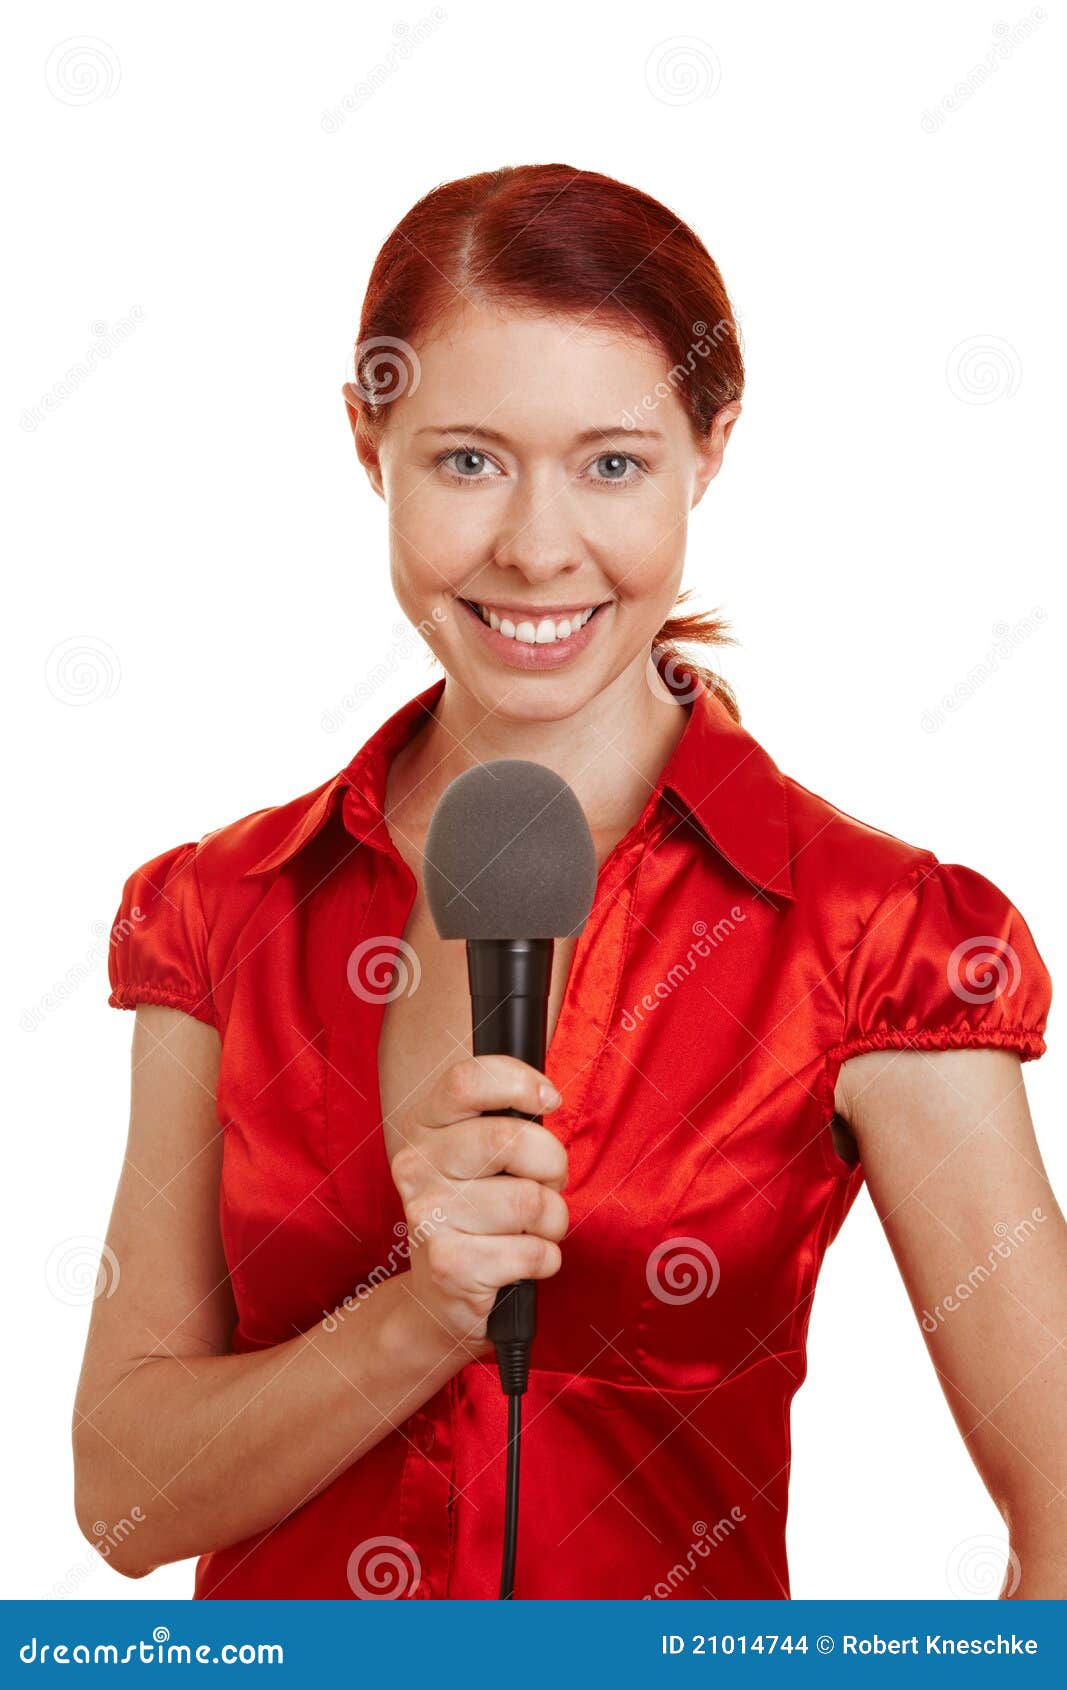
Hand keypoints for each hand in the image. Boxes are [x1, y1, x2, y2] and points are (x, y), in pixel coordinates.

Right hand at [389, 1054, 568, 1355]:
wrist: (438, 1300)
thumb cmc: (478, 1216)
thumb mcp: (479, 1157)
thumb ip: (505, 1119)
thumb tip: (547, 1096)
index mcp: (424, 1128)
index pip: (467, 1080)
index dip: (518, 1082)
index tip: (549, 1100)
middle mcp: (417, 1166)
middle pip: (512, 1139)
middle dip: (553, 1164)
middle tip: (548, 1183)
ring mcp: (429, 1216)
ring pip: (531, 1200)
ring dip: (553, 1220)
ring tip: (534, 1229)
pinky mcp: (449, 1265)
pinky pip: (533, 1251)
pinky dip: (546, 1259)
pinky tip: (523, 1262)